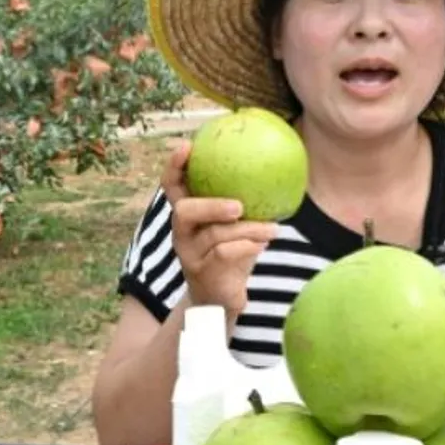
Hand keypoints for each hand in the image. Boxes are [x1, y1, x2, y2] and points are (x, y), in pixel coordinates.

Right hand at [161, 140, 279, 322]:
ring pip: (215, 234)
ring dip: (249, 229)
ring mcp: (189, 255)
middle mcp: (181, 233)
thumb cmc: (229, 254)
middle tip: (239, 206)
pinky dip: (247, 247)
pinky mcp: (203, 275)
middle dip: (211, 205)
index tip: (187, 145)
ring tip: (273, 228)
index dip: (174, 165)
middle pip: (184, 211)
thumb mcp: (233, 226)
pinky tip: (264, 245)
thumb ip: (242, 202)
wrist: (220, 299)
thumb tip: (273, 165)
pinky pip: (224, 255)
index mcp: (186, 215)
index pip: (171, 185)